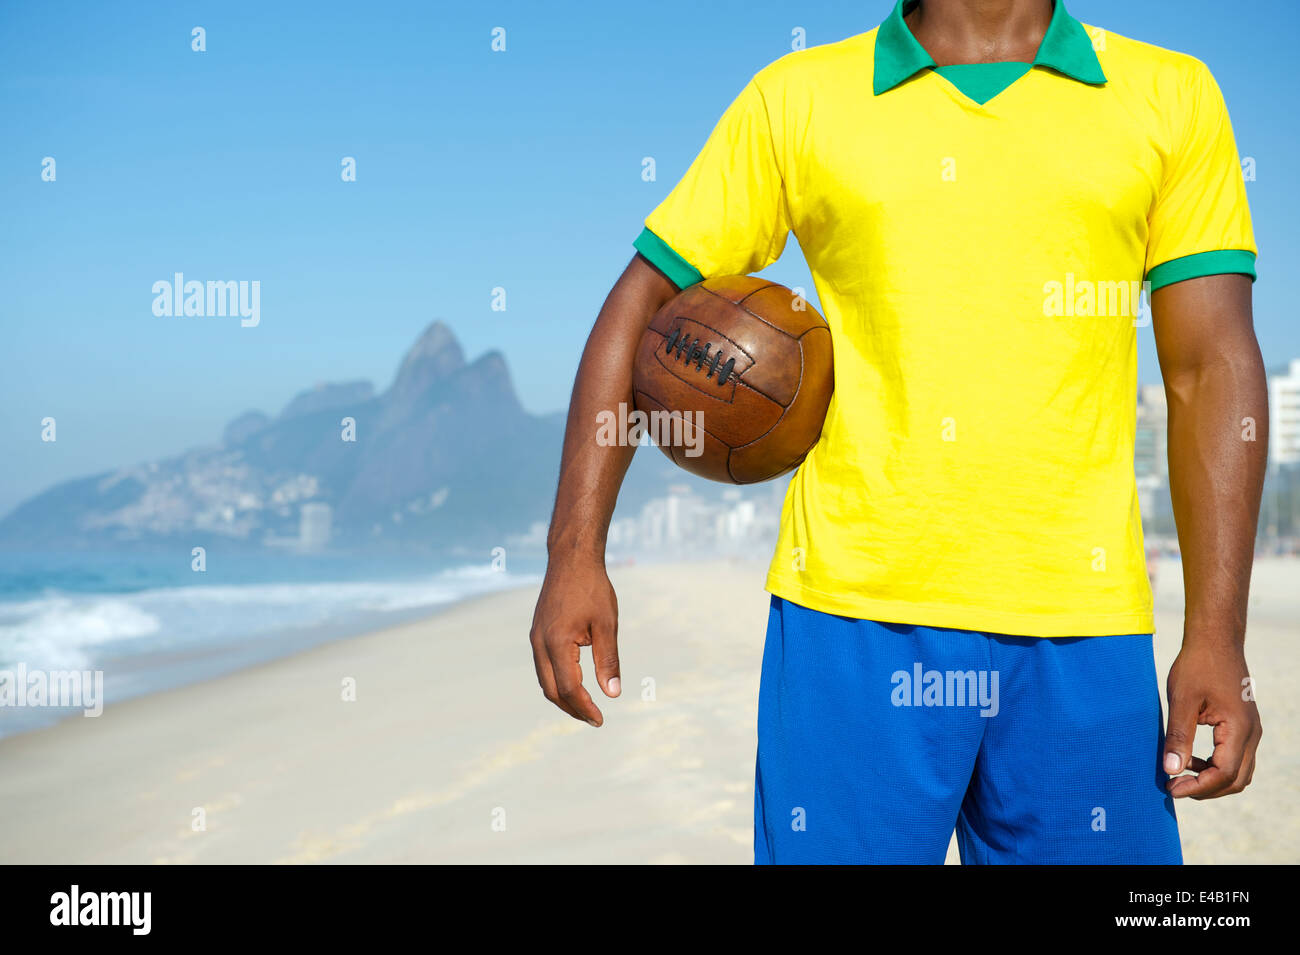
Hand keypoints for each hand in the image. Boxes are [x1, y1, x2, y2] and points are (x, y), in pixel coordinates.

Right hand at [528, 554, 620, 725]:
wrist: (571, 558)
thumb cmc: (592, 588)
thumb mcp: (606, 624)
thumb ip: (608, 660)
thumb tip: (613, 693)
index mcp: (557, 643)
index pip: (569, 688)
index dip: (585, 707)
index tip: (601, 719)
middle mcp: (540, 644)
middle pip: (552, 690)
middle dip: (572, 708)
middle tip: (594, 718)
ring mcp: (536, 638)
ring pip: (545, 680)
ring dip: (563, 697)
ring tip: (585, 706)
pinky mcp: (537, 632)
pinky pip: (543, 666)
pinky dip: (557, 681)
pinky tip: (574, 682)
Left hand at [1163, 640, 1260, 798]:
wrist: (1215, 640)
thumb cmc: (1197, 665)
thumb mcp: (1181, 700)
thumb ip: (1178, 737)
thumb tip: (1170, 770)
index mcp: (1239, 729)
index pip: (1224, 774)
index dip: (1198, 787)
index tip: (1171, 789)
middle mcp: (1252, 733)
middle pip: (1236, 779)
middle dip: (1206, 789)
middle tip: (1175, 788)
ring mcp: (1251, 730)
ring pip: (1239, 771)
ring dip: (1212, 779)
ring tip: (1180, 773)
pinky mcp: (1244, 725)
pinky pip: (1236, 757)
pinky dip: (1216, 765)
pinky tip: (1190, 758)